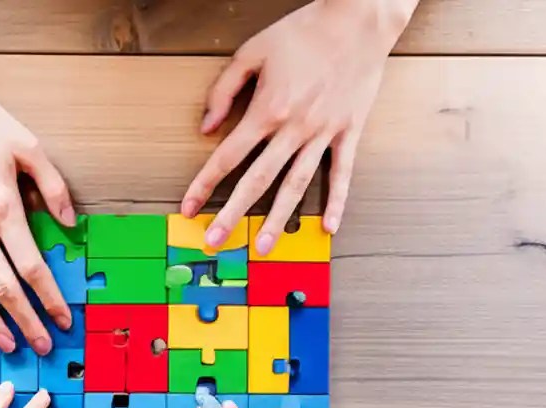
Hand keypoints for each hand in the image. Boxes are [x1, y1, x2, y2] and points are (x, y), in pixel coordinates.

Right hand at [0, 67, 76, 354]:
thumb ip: (53, 188)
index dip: (49, 298)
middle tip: (41, 347)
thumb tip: (70, 225)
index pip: (32, 266)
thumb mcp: (29, 146)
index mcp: (3, 206)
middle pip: (3, 286)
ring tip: (7, 343)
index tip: (62, 320)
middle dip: (26, 321)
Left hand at [182, 0, 416, 252]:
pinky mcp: (349, 132)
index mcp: (267, 110)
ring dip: (279, 220)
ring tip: (264, 246)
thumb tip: (206, 127)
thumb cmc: (304, 32)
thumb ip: (224, 91)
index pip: (227, 157)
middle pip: (257, 181)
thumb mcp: (252, 52)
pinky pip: (341, 174)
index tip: (188, 207)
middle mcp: (294, 128)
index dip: (204, 185)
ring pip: (296, 186)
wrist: (357, 20)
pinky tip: (327, 227)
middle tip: (216, 241)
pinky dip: (336, 202)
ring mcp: (323, 133)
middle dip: (233, 214)